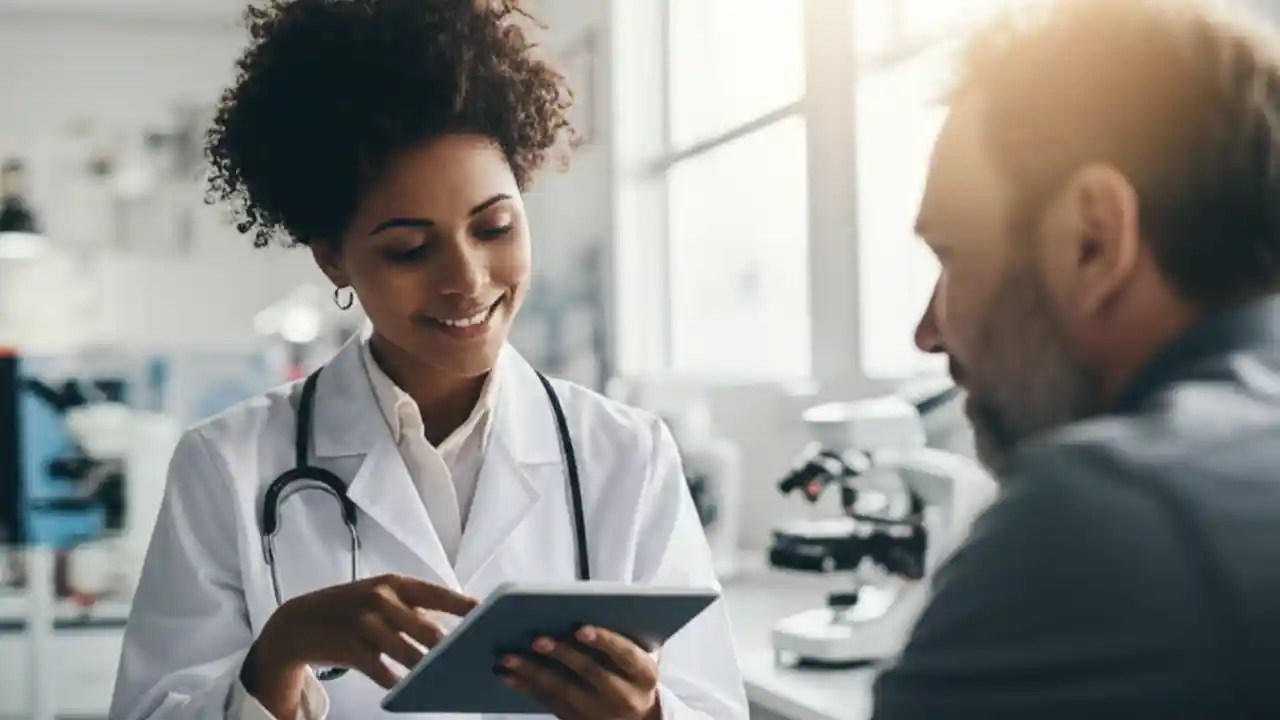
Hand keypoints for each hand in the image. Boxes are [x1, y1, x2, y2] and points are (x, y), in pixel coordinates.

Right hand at [242, 574, 477, 716]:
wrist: (297, 623)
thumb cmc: (350, 608)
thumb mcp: (379, 596)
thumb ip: (412, 608)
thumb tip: (451, 631)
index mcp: (394, 584)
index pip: (439, 595)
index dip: (467, 607)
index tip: (491, 617)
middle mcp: (381, 600)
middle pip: (428, 630)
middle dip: (452, 648)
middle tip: (474, 659)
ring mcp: (365, 625)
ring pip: (410, 655)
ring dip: (429, 670)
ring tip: (449, 678)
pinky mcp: (351, 650)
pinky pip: (385, 674)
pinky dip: (399, 683)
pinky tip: (410, 689)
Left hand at [499, 626, 661, 719]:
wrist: (639, 719)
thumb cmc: (634, 672)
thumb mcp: (640, 656)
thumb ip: (623, 634)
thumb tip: (584, 604)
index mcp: (644, 673)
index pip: (626, 654)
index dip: (604, 641)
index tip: (581, 628)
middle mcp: (624, 695)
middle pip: (590, 672)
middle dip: (562, 654)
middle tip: (537, 639)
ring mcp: (599, 712)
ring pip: (563, 691)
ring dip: (533, 672)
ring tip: (508, 657)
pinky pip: (549, 703)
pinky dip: (527, 688)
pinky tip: (508, 675)